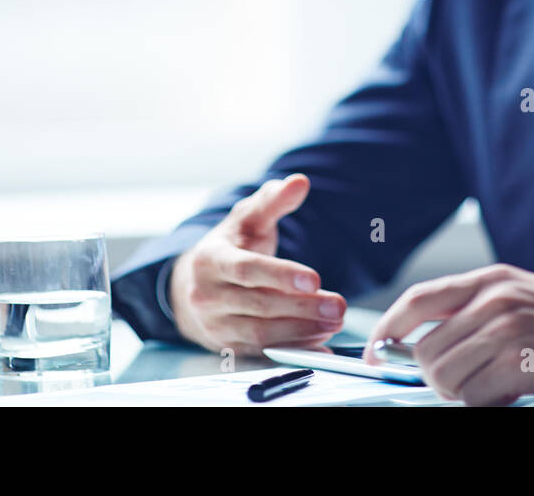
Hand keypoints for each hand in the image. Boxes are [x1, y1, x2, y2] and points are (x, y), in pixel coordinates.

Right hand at [168, 174, 345, 354]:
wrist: (195, 284)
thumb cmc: (231, 246)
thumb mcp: (247, 219)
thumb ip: (273, 200)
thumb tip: (299, 182)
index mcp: (210, 260)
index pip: (246, 270)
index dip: (281, 275)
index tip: (315, 280)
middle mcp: (207, 296)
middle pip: (259, 305)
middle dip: (302, 308)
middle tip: (338, 305)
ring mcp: (216, 325)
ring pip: (261, 334)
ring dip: (302, 331)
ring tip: (335, 321)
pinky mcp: (228, 347)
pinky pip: (263, 352)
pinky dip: (294, 348)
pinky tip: (321, 341)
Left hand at [362, 264, 533, 405]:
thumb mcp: (528, 300)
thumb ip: (482, 313)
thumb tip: (434, 346)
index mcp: (492, 279)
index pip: (416, 300)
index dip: (389, 331)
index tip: (378, 353)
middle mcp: (493, 297)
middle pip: (424, 348)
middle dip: (438, 378)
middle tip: (473, 385)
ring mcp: (506, 327)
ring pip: (443, 376)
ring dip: (463, 394)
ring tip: (500, 388)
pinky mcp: (521, 360)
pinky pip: (472, 397)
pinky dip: (486, 404)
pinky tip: (515, 393)